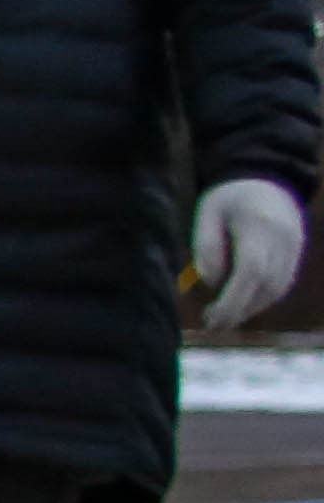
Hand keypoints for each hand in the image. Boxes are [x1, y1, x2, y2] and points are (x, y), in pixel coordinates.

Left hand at [192, 179, 306, 330]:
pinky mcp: (297, 253)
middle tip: (212, 323)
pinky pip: (282, 284)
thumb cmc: (228, 198)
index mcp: (259, 225)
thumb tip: (212, 283)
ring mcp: (295, 246)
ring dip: (250, 307)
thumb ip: (206, 247)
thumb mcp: (207, 213)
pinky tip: (241, 304)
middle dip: (238, 310)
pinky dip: (262, 298)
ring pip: (277, 288)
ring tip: (223, 316)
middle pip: (266, 285)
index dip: (233, 299)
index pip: (251, 270)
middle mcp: (284, 238)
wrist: (265, 179)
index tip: (211, 317)